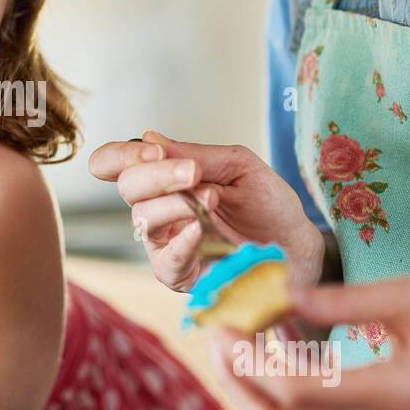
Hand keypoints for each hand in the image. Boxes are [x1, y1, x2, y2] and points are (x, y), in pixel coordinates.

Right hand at [89, 129, 325, 293]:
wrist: (294, 243)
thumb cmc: (266, 204)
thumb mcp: (238, 166)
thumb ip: (195, 154)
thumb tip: (149, 136)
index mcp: (164, 178)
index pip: (116, 163)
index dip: (122, 155)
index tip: (152, 150)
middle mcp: (157, 207)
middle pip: (128, 187)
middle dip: (157, 174)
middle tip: (191, 172)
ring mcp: (164, 241)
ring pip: (143, 218)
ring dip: (176, 203)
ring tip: (211, 197)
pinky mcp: (178, 273)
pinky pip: (166, 258)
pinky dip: (182, 240)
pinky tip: (200, 227)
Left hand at [206, 275, 409, 409]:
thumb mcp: (409, 297)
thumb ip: (345, 299)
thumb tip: (283, 293)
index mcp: (394, 391)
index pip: (296, 390)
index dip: (249, 360)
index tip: (223, 326)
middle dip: (236, 383)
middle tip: (213, 339)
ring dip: (255, 390)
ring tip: (234, 340)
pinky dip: (284, 392)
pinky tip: (275, 346)